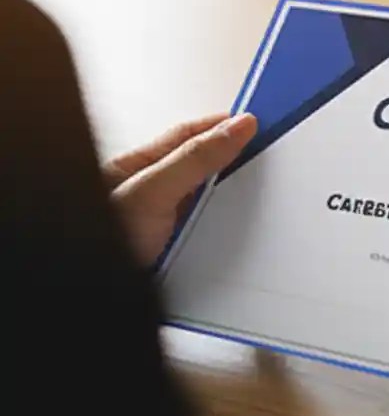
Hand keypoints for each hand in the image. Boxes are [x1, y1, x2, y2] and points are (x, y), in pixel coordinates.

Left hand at [105, 112, 257, 265]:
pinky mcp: (175, 253)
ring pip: (209, 205)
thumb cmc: (102, 237)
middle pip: (205, 169)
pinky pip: (210, 239)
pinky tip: (241, 240)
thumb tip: (236, 127)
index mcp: (140, 167)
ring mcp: (163, 224)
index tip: (259, 123)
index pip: (191, 135)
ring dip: (234, 207)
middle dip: (236, 165)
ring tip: (263, 202)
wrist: (92, 292)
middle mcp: (153, 193)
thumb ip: (194, 159)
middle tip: (270, 160)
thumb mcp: (151, 192)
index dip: (225, 126)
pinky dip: (228, 238)